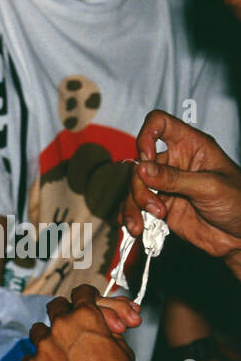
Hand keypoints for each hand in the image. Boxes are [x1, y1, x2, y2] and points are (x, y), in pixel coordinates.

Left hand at [24, 285, 143, 360]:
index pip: (82, 293)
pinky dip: (39, 359)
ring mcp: (43, 347)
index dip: (87, 296)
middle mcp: (60, 327)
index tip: (87, 302)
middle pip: (56, 307)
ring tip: (62, 348)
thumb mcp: (122, 348)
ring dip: (49, 335)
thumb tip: (101, 325)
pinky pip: (29, 356)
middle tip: (75, 324)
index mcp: (86, 317)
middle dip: (67, 312)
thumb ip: (106, 330)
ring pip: (38, 330)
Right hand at [120, 110, 240, 259]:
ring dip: (133, 207)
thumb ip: (175, 178)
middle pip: (139, 163)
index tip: (145, 157)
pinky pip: (134, 207)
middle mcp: (174, 163)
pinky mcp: (158, 206)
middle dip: (140, 188)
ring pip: (133, 188)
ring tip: (143, 225)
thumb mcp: (210, 187)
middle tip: (155, 208)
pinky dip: (130, 217)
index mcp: (191, 146)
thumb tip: (142, 168)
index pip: (160, 124)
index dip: (147, 135)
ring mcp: (164, 185)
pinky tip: (136, 228)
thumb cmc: (238, 203)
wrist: (239, 235)